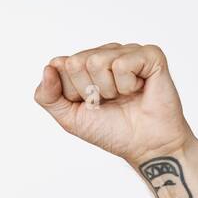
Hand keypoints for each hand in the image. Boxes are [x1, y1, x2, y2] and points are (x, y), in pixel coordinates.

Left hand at [33, 43, 194, 163]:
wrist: (144, 145)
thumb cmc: (111, 130)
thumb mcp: (69, 118)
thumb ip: (48, 96)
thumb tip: (48, 67)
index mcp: (86, 64)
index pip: (60, 65)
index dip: (71, 93)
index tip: (89, 105)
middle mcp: (106, 53)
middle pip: (76, 62)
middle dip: (88, 91)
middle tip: (107, 101)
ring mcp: (128, 51)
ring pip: (97, 61)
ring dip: (108, 90)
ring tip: (123, 97)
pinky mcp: (150, 55)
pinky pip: (122, 65)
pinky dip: (127, 86)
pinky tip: (138, 90)